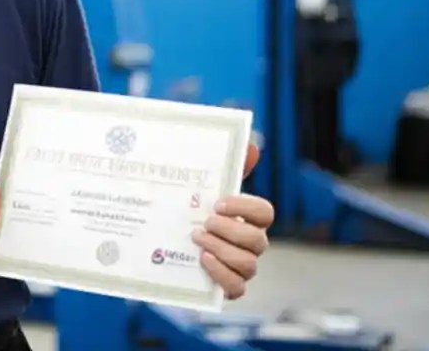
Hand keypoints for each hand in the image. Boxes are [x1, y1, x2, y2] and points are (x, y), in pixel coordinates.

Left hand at [192, 140, 272, 299]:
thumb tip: (251, 142)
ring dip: (222, 250)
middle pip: (258, 240)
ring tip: (197, 239)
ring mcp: (241, 266)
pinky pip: (237, 288)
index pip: (265, 213)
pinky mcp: (228, 286)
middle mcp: (250, 243)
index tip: (219, 203)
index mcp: (248, 218)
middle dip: (231, 231)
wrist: (164, 244)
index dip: (246, 208)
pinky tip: (203, 260)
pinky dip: (222, 275)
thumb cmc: (192, 210)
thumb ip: (227, 166)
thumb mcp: (205, 187)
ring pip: (248, 264)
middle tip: (205, 222)